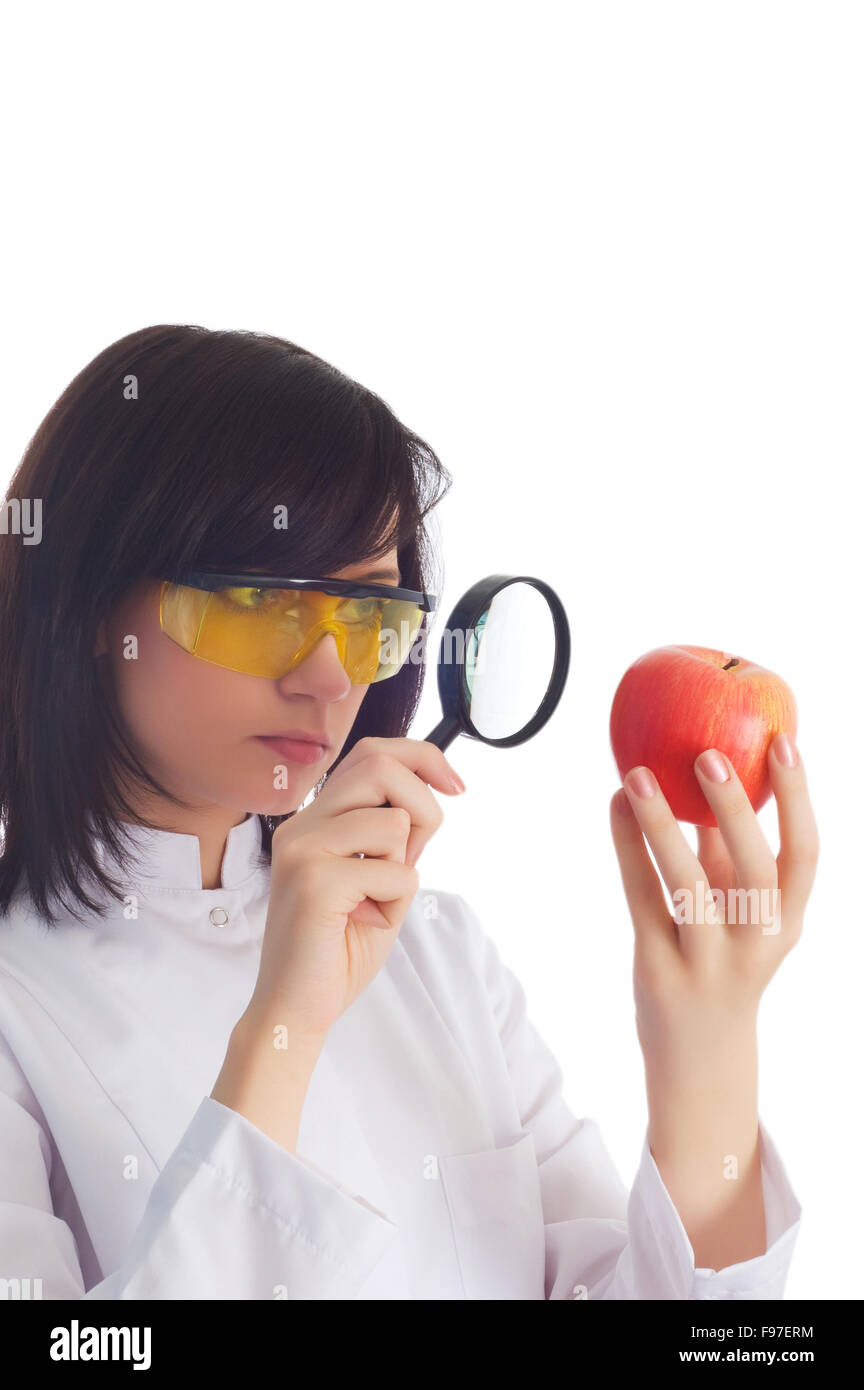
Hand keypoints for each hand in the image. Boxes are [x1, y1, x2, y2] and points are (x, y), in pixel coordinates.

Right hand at [246, 736, 464, 1038]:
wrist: (296, 1008)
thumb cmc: (338, 948)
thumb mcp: (377, 877)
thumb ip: (393, 834)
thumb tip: (433, 791)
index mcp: (313, 820)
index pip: (371, 754)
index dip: (422, 758)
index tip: (456, 785)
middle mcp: (301, 826)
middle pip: (380, 767)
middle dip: (423, 807)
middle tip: (416, 854)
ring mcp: (303, 850)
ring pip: (392, 821)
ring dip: (404, 866)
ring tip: (376, 901)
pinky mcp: (314, 882)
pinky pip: (394, 872)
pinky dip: (396, 902)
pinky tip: (364, 923)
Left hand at [609, 732, 818, 1063]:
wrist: (701, 1054)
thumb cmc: (723, 955)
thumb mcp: (740, 909)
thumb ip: (729, 849)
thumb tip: (715, 761)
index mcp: (788, 920)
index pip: (806, 854)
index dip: (798, 797)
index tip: (783, 741)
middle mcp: (757, 943)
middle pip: (754, 870)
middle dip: (732, 808)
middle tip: (707, 752)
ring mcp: (708, 961)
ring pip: (687, 887)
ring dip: (661, 825)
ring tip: (636, 774)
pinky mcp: (659, 970)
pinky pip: (642, 899)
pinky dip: (627, 848)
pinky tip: (615, 806)